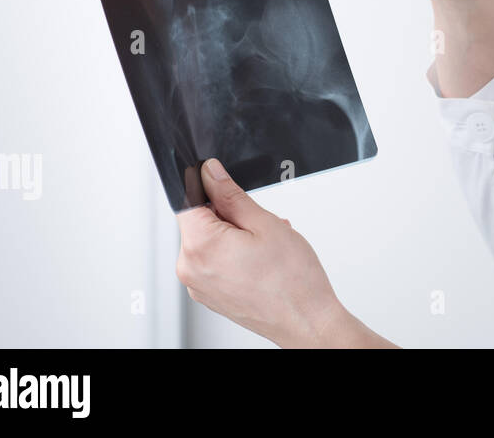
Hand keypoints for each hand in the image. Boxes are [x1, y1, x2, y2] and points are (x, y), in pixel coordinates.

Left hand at [175, 158, 394, 347]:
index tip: (227, 186)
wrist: (305, 321)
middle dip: (228, 215)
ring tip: (265, 245)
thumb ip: (231, 195)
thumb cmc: (292, 280)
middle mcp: (190, 269)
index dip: (209, 187)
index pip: (188, 200)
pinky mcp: (208, 295)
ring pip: (209, 241)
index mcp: (200, 246)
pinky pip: (214, 262)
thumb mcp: (265, 224)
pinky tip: (259, 259)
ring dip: (233, 234)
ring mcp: (198, 286)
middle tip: (259, 223)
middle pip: (199, 222)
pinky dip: (233, 254)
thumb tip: (210, 173)